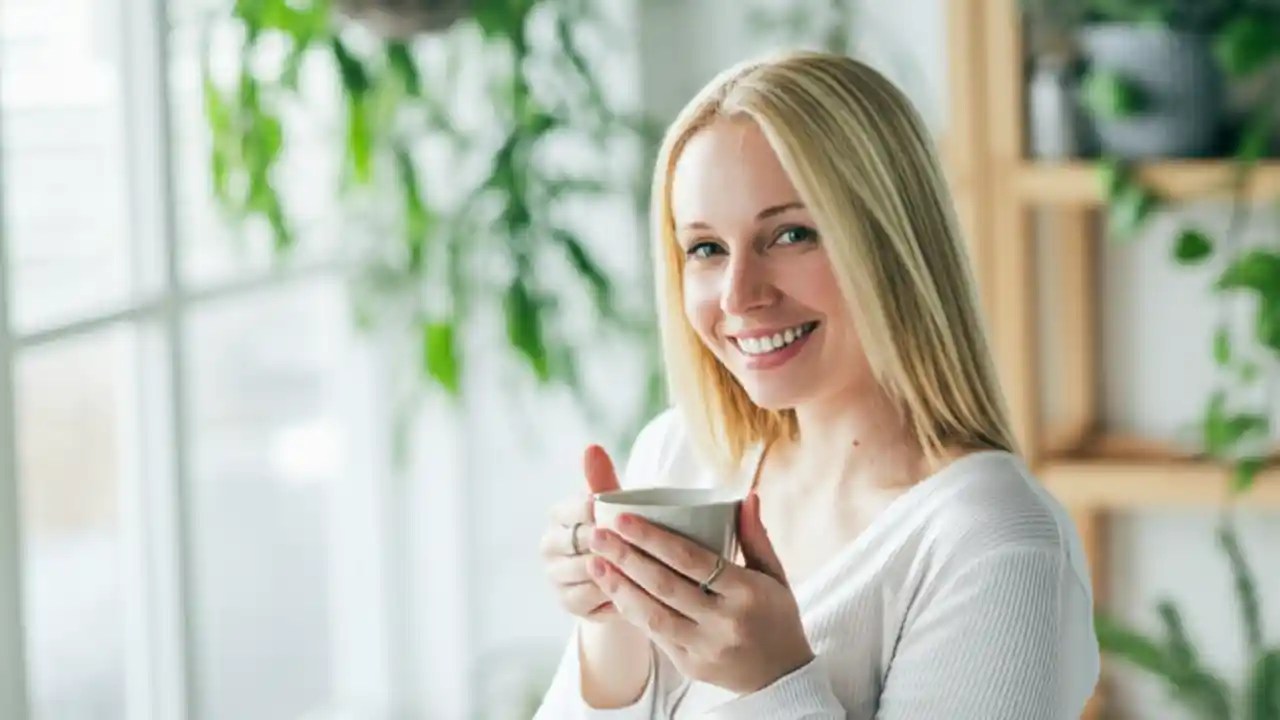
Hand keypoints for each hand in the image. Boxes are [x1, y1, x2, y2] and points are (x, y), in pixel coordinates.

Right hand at [539, 445, 623, 622]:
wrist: (619, 573)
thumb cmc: (618, 529)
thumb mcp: (613, 505)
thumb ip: (601, 479)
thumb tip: (592, 447)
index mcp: (557, 515)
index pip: (573, 508)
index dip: (595, 510)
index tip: (619, 512)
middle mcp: (549, 545)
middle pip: (580, 542)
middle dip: (609, 541)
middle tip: (639, 541)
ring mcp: (555, 575)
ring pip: (586, 570)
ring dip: (614, 568)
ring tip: (643, 564)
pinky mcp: (566, 601)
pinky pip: (591, 597)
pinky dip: (612, 592)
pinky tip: (635, 588)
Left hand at [587, 491, 814, 693]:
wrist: (782, 678)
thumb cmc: (776, 617)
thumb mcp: (774, 576)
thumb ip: (756, 537)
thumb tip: (747, 496)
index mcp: (746, 592)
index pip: (691, 560)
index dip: (653, 538)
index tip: (624, 519)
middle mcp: (724, 621)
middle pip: (664, 585)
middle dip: (625, 557)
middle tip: (597, 535)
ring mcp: (705, 647)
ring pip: (653, 614)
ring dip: (619, 587)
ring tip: (595, 563)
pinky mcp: (690, 665)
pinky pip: (655, 635)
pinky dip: (632, 611)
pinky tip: (614, 590)